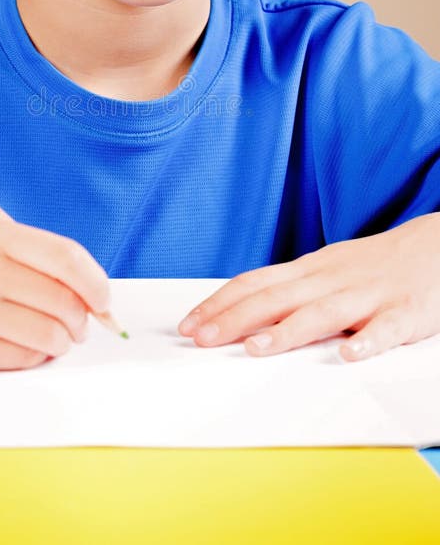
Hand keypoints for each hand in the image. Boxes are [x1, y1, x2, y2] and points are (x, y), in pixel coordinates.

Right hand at [0, 221, 109, 370]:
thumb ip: (43, 262)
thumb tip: (97, 297)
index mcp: (0, 237)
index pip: (68, 259)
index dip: (96, 284)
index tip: (104, 301)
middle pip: (64, 302)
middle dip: (81, 320)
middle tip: (78, 326)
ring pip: (50, 335)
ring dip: (62, 342)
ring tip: (54, 337)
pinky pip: (24, 358)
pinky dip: (35, 356)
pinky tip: (24, 345)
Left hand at [178, 212, 439, 360]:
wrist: (435, 246)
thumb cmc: (373, 265)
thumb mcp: (326, 269)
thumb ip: (289, 290)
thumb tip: (241, 312)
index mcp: (311, 270)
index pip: (255, 284)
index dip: (220, 303)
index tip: (189, 324)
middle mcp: (331, 280)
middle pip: (277, 298)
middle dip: (234, 319)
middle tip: (201, 339)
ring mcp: (367, 295)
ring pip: (322, 313)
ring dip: (287, 331)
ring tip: (256, 348)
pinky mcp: (404, 313)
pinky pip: (384, 330)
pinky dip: (367, 343)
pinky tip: (349, 356)